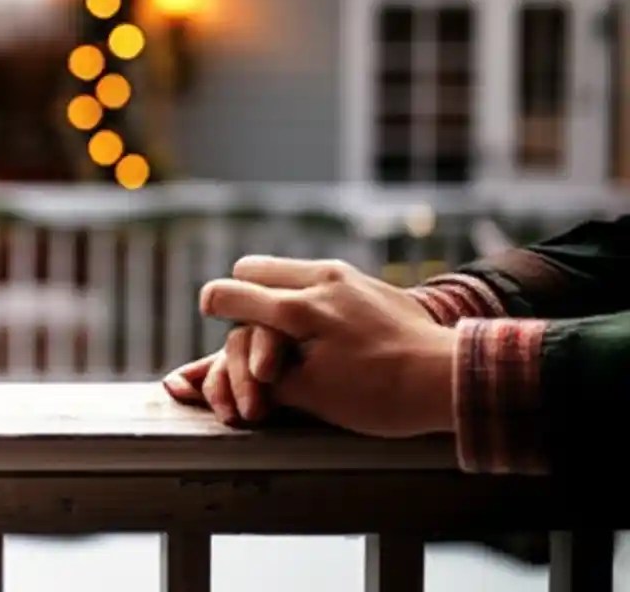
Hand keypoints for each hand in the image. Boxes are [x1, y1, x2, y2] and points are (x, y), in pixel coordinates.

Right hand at [164, 256, 456, 437]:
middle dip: (240, 295)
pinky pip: (317, 279)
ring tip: (279, 334)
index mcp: (298, 309)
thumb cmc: (379, 393)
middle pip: (252, 267)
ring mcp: (347, 277)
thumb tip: (237, 365)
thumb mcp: (310, 394)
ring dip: (272, 296)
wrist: (452, 378)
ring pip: (286, 270)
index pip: (231, 291)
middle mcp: (320, 280)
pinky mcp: (368, 284)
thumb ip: (264, 374)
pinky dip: (302, 298)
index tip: (209, 309)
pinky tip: (315, 331)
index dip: (213, 303)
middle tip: (244, 327)